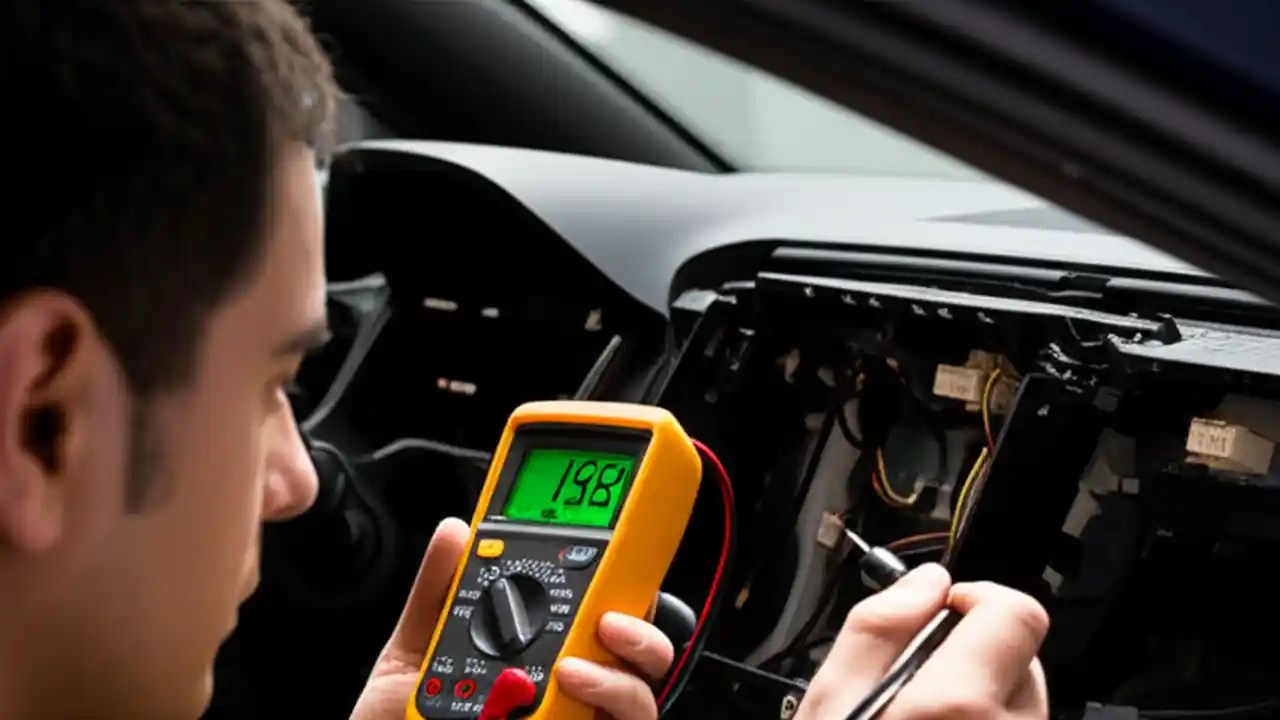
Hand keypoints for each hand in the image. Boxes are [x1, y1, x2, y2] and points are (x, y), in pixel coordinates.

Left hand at [350, 517, 674, 719]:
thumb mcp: (413, 653)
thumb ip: (437, 592)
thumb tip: (455, 531)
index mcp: (545, 654)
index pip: (602, 614)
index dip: (624, 585)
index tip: (615, 559)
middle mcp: (572, 693)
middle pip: (641, 657)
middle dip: (639, 631)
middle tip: (608, 621)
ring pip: (639, 704)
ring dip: (618, 682)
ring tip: (571, 671)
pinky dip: (600, 711)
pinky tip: (561, 700)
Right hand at [795, 563, 1048, 719]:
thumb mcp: (830, 700)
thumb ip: (877, 630)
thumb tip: (926, 581)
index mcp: (959, 704)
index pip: (1017, 612)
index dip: (974, 600)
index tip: (938, 617)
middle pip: (1021, 655)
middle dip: (974, 655)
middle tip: (917, 687)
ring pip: (1020, 699)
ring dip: (982, 697)